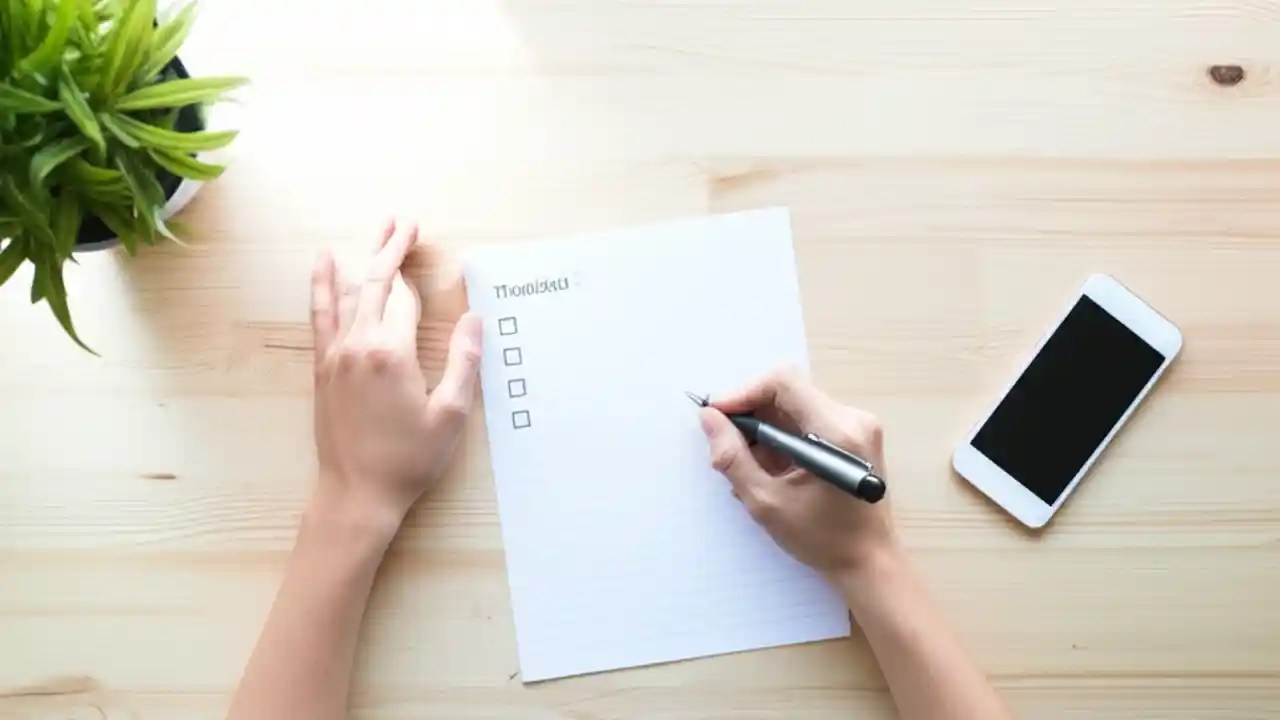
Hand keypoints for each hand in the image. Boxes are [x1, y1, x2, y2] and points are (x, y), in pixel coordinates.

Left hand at [309, 219, 481, 533]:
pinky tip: (326, 263)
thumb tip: (473, 319)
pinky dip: (324, 286)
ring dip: (364, 259)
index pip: (405, 299)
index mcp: (392, 353)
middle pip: (377, 284)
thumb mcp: (451, 415)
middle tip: (406, 220)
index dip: (416, 274)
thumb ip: (463, 363)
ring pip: (350, 293)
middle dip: (391, 250)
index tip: (424, 244)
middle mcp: (358, 345)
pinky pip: (321, 315)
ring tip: (377, 230)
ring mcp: (335, 355)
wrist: (356, 494)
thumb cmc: (408, 460)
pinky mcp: (322, 369)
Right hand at [699, 367, 898, 580]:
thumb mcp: (767, 502)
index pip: (783, 383)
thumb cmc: (823, 539)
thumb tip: (709, 419)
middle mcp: (852, 419)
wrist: (869, 562)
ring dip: (765, 431)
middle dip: (752, 416)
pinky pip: (807, 422)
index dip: (744, 393)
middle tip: (728, 448)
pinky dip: (782, 440)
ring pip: (794, 407)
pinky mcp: (854, 436)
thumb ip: (733, 457)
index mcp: (837, 431)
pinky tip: (772, 471)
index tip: (717, 416)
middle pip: (788, 393)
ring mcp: (857, 426)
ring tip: (751, 468)